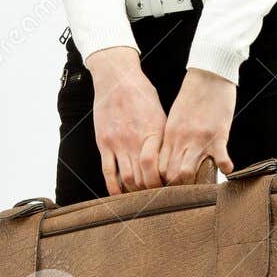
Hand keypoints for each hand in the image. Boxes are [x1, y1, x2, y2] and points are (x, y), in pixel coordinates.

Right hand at [86, 47, 166, 195]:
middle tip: (156, 198)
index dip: (161, 183)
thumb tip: (173, 158)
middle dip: (150, 191)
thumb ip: (163, 137)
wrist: (116, 78)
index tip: (167, 190)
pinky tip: (118, 195)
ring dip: (134, 191)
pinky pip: (108, 171)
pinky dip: (113, 186)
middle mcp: (134, 140)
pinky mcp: (104, 143)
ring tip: (140, 197)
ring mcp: (117, 143)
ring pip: (126, 178)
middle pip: (142, 177)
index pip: (155, 167)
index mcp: (152, 133)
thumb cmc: (141, 93)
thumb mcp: (159, 113)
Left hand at [158, 66, 235, 184]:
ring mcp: (199, 138)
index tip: (169, 188)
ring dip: (195, 182)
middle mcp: (181, 139)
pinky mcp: (218, 134)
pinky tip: (227, 169)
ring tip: (204, 184)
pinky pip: (220, 158)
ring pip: (187, 171)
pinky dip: (224, 167)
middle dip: (176, 188)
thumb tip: (173, 159)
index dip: (162, 181)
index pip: (159, 166)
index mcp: (169, 135)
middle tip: (185, 193)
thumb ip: (174, 138)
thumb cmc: (193, 96)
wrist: (209, 75)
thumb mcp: (177, 117)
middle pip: (170, 174)